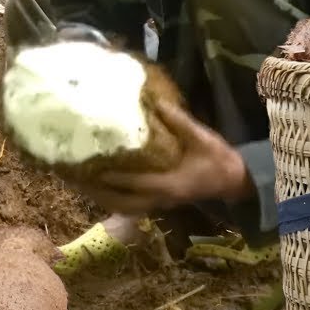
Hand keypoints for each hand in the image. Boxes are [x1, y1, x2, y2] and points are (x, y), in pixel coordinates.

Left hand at [70, 98, 253, 215]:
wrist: (235, 181)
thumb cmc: (218, 158)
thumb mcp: (201, 136)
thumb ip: (178, 121)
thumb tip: (155, 102)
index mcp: (169, 184)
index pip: (133, 182)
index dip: (110, 176)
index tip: (88, 167)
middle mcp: (160, 198)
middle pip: (121, 202)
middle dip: (97, 193)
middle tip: (74, 180)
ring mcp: (160, 204)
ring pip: (124, 208)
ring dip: (103, 198)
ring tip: (80, 184)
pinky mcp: (161, 203)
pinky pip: (132, 206)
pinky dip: (115, 199)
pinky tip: (101, 189)